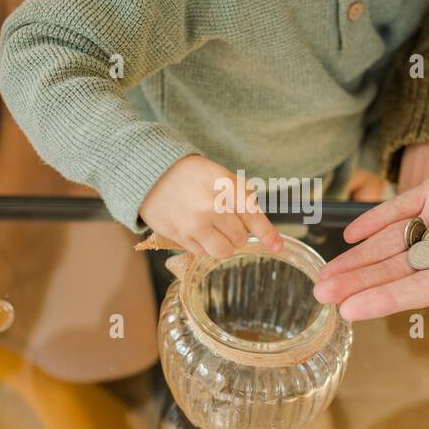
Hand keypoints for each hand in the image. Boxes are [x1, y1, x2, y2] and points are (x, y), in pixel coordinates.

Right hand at [138, 154, 284, 257]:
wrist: (151, 174)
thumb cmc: (190, 175)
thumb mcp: (220, 176)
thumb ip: (240, 198)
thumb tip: (260, 228)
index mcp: (227, 187)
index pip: (253, 216)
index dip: (268, 234)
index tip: (277, 246)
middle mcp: (213, 206)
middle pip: (240, 238)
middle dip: (237, 233)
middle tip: (224, 221)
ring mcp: (195, 223)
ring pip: (223, 251)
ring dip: (223, 244)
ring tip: (213, 231)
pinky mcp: (180, 236)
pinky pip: (202, 253)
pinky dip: (204, 246)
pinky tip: (196, 231)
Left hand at [313, 144, 428, 320]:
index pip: (422, 289)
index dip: (386, 300)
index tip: (351, 311)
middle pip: (397, 270)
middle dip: (358, 283)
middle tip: (319, 294)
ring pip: (392, 243)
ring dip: (358, 258)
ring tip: (323, 272)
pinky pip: (403, 207)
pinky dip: (377, 218)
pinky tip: (350, 233)